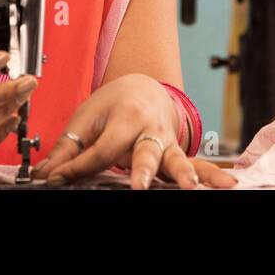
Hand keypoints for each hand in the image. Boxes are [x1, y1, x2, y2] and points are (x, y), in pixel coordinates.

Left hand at [30, 74, 236, 189]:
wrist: (144, 87)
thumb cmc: (113, 105)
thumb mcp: (86, 118)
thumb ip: (68, 148)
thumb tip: (47, 172)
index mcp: (125, 118)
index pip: (100, 151)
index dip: (77, 168)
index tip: (56, 179)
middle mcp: (150, 130)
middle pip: (144, 153)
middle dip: (141, 170)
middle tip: (138, 185)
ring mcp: (167, 143)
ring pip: (176, 159)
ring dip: (184, 174)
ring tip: (190, 187)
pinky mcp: (178, 153)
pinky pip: (197, 164)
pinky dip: (211, 175)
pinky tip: (227, 184)